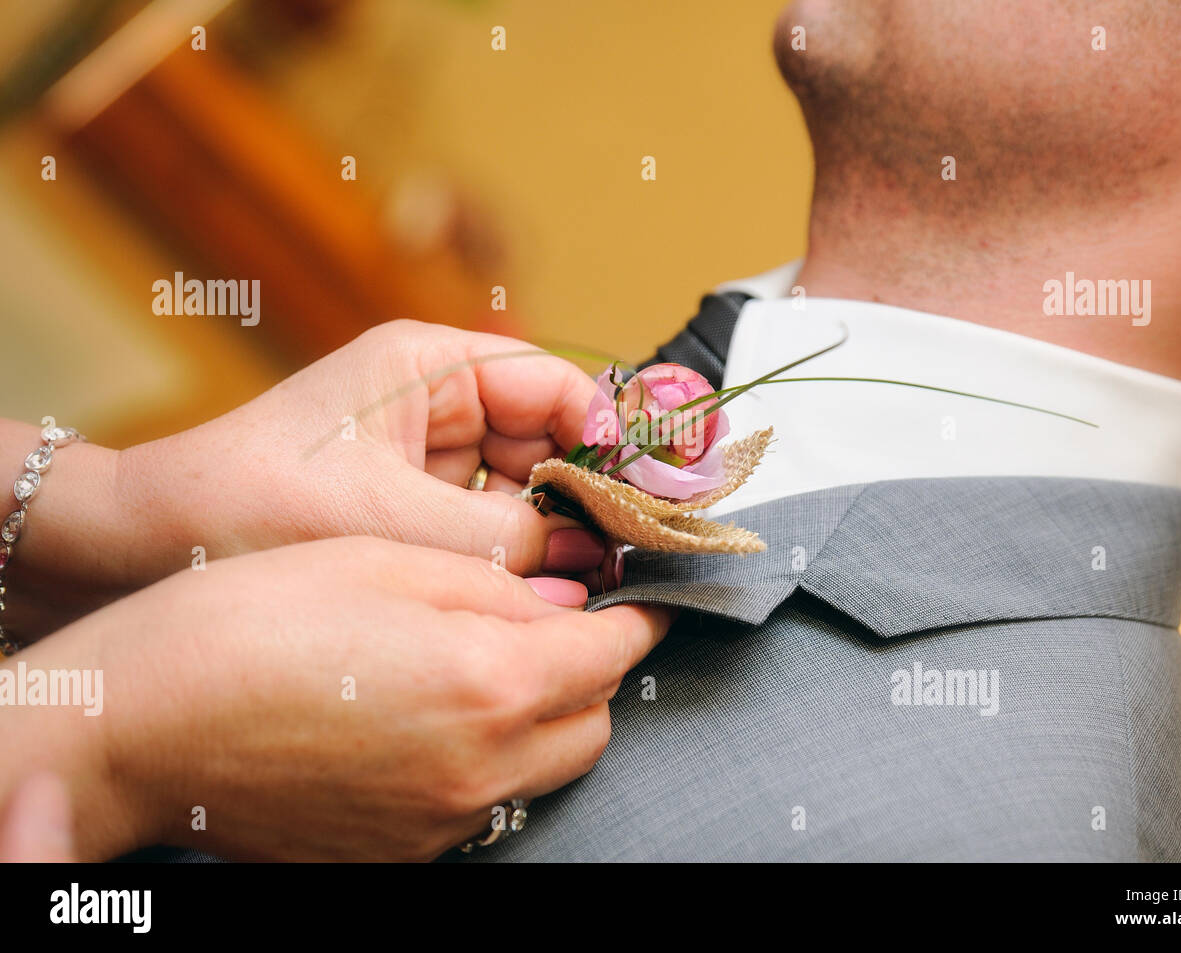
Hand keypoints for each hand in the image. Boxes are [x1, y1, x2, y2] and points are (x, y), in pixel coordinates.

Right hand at [10, 537, 669, 860]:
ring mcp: (439, 822)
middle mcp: (478, 769)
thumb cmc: (252, 620)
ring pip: (544, 771)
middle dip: (589, 672)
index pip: (611, 655)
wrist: (141, 723)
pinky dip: (487, 762)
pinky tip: (432, 720)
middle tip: (553, 627)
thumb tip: (567, 604)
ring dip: (543, 721)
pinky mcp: (400, 851)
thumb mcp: (389, 561)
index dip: (634, 620)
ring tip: (486, 670)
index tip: (640, 602)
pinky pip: (483, 805)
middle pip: (591, 723)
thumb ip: (498, 589)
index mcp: (488, 684)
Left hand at [124, 320, 607, 578]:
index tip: (650, 496)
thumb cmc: (246, 504)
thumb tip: (590, 572)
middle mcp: (437, 403)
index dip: (612, 438)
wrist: (145, 547)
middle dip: (587, 497)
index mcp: (431, 366)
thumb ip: (503, 542)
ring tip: (587, 584)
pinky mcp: (414, 507)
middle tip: (626, 558)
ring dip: (555, 536)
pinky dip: (518, 559)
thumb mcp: (389, 518)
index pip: (556, 386)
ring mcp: (427, 457)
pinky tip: (538, 593)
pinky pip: (491, 528)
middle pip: (553, 440)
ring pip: (528, 491)